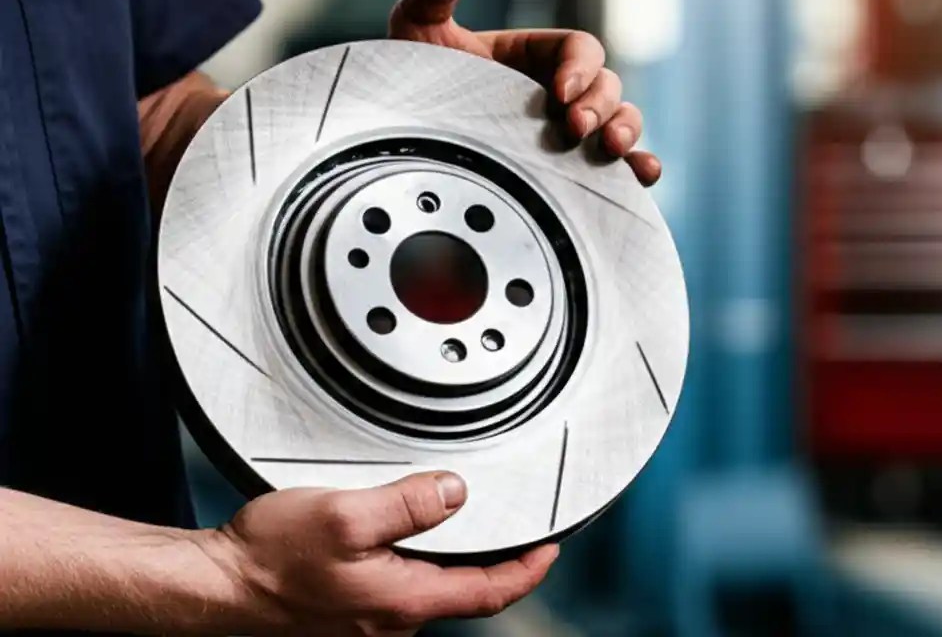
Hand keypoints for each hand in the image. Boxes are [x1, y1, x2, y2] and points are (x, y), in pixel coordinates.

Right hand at [201, 472, 557, 635]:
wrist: (215, 589)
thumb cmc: (269, 560)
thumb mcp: (345, 515)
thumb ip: (407, 504)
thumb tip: (454, 493)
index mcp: (403, 601)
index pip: (489, 593)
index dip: (529, 571)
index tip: (551, 549)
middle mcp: (392, 622)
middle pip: (463, 591)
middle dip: (491, 559)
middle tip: (510, 524)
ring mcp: (370, 623)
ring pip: (429, 588)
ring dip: (447, 558)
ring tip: (454, 520)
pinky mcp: (349, 615)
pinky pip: (398, 588)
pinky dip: (414, 562)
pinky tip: (396, 537)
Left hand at [388, 0, 660, 186]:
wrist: (402, 145)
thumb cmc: (414, 85)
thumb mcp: (418, 32)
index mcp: (534, 58)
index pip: (580, 49)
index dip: (580, 65)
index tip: (559, 89)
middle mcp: (559, 95)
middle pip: (608, 86)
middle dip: (601, 105)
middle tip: (577, 126)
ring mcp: (569, 135)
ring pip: (621, 122)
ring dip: (626, 131)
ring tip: (613, 149)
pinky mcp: (572, 174)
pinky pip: (619, 168)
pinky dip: (639, 168)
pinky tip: (643, 173)